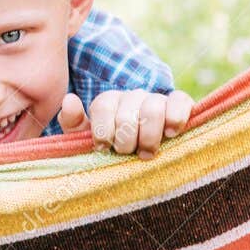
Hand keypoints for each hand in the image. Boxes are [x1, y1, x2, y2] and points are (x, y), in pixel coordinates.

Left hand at [58, 89, 191, 159]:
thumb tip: (69, 99)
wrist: (142, 152)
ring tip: (146, 153)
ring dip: (148, 136)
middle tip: (126, 153)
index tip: (102, 148)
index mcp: (109, 102)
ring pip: (153, 108)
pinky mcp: (179, 104)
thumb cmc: (112, 147)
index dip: (102, 130)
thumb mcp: (88, 138)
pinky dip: (176, 117)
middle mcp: (132, 96)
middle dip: (125, 139)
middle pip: (128, 112)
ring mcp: (156, 99)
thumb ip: (74, 122)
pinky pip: (180, 101)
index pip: (103, 106)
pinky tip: (171, 134)